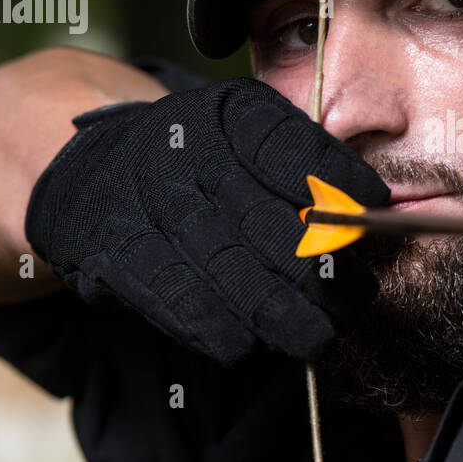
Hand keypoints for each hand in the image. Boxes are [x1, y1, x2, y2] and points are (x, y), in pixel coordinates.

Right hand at [25, 77, 388, 364]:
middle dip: (318, 268)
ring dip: (275, 311)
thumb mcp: (246, 135)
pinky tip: (242, 347)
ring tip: (316, 336)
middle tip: (355, 300)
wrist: (88, 162)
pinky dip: (208, 324)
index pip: (289, 146)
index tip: (374, 208)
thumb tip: (364, 216)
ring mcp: (146, 200)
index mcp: (230, 115)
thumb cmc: (196, 157)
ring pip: (222, 264)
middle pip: (264, 218)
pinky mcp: (111, 249)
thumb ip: (300, 168)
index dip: (334, 178)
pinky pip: (167, 292)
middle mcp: (186, 151)